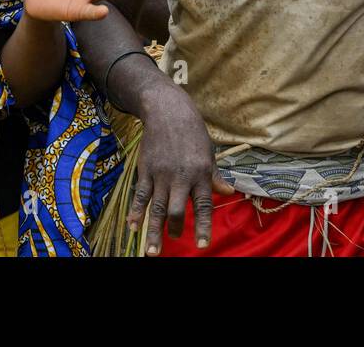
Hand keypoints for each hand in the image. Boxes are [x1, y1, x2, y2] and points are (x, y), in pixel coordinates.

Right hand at [130, 85, 233, 254]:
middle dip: (175, 230)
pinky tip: (133, 226)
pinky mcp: (146, 169)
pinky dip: (136, 211)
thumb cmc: (193, 132)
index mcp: (201, 173)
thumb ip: (216, 176)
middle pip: (177, 210)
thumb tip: (230, 193)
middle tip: (173, 243)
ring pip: (157, 207)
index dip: (203, 227)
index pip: (203, 206)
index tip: (203, 246)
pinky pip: (141, 194)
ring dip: (154, 230)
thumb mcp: (209, 152)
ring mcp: (162, 174)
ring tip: (152, 252)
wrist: (168, 111)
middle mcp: (181, 177)